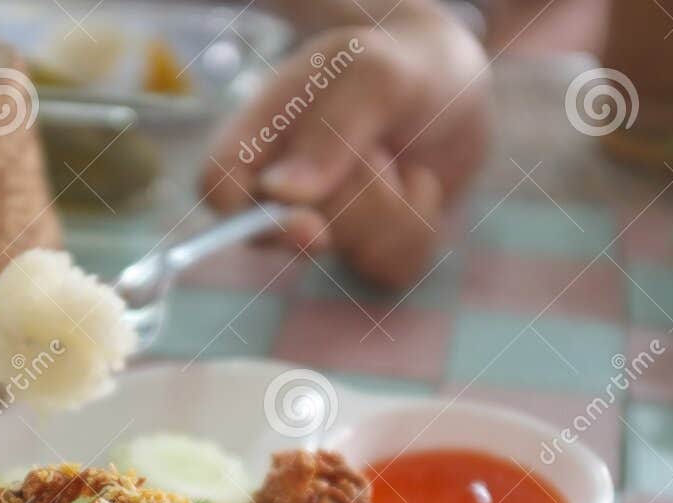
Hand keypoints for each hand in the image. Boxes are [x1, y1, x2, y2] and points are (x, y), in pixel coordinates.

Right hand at [201, 15, 489, 289]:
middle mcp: (282, 190)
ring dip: (395, 206)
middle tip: (380, 149)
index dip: (247, 218)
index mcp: (260, 137)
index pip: (219, 188)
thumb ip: (330, 131)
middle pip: (297, 231)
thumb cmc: (400, 66)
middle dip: (356, 195)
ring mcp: (326, 227)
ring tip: (400, 159)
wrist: (453, 86)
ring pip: (353, 252)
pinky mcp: (368, 251)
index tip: (310, 225)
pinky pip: (391, 267)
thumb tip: (279, 194)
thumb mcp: (374, 77)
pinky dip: (421, 224)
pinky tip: (419, 185)